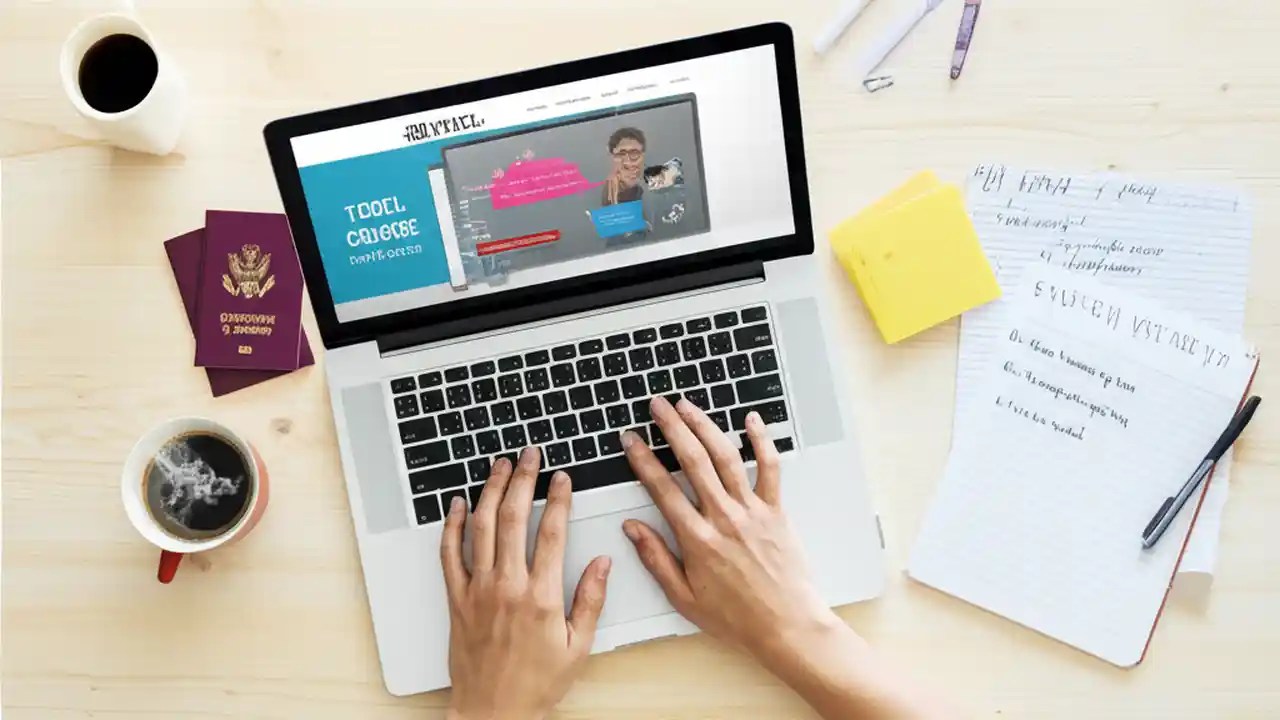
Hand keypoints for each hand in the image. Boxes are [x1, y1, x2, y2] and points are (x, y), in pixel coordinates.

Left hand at [442, 447, 611, 719]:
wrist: (492, 713)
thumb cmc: (536, 685)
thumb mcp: (578, 647)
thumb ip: (590, 601)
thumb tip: (603, 563)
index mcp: (542, 597)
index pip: (552, 533)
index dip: (558, 499)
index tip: (561, 477)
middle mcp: (507, 587)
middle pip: (514, 519)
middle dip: (523, 480)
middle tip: (529, 456)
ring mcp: (478, 591)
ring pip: (482, 528)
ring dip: (490, 491)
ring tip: (498, 466)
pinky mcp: (457, 600)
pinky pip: (450, 555)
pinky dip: (453, 526)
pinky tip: (458, 505)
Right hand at [619, 397, 834, 661]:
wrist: (787, 627)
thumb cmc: (737, 619)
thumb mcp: (684, 597)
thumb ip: (656, 559)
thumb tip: (633, 528)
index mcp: (698, 540)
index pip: (663, 488)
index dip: (643, 459)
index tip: (631, 439)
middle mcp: (724, 518)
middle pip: (693, 461)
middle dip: (672, 427)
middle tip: (657, 406)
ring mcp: (753, 511)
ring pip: (726, 457)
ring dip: (705, 426)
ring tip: (688, 406)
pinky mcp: (776, 511)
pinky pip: (770, 468)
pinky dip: (762, 441)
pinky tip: (752, 420)